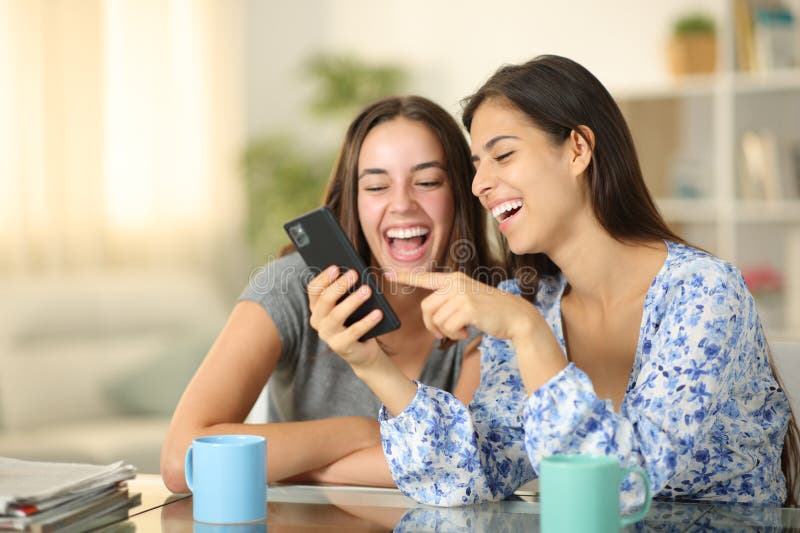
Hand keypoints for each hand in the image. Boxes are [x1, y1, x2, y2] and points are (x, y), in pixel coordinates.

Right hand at [307, 265, 384, 368]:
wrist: (362, 350)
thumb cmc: (355, 319)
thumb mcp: (350, 303)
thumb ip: (348, 290)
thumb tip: (355, 273)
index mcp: (317, 307)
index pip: (313, 289)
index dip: (323, 278)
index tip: (336, 267)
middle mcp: (318, 321)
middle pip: (325, 300)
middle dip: (339, 285)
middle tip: (354, 274)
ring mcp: (327, 335)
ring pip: (337, 315)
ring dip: (352, 301)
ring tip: (367, 290)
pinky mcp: (340, 346)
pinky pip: (354, 332)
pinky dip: (367, 321)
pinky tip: (378, 312)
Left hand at [391, 271, 566, 392]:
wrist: (516, 317)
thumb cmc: (491, 312)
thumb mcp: (468, 300)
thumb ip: (450, 301)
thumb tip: (431, 315)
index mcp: (454, 279)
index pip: (425, 278)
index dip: (405, 277)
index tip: (387, 274)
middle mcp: (456, 283)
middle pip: (426, 307)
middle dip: (431, 325)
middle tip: (444, 334)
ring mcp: (462, 294)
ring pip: (436, 319)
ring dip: (445, 332)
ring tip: (460, 331)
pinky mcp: (467, 307)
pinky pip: (447, 327)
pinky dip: (454, 335)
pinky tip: (466, 333)